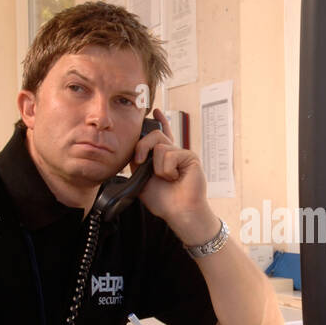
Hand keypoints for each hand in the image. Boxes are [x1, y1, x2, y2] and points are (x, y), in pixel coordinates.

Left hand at [134, 109, 217, 243]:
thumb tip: (135, 152)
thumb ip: (138, 165)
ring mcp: (182, 154)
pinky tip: (176, 178)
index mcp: (163, 158)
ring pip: (159, 147)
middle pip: (154, 135)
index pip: (162, 135)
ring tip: (168, 179)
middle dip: (142, 147)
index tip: (155, 111)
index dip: (159, 122)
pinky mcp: (190, 157)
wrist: (178, 212)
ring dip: (158, 168)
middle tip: (140, 161)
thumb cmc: (164, 201)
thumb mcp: (142, 181)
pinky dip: (167, 170)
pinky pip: (169, 155)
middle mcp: (174, 153)